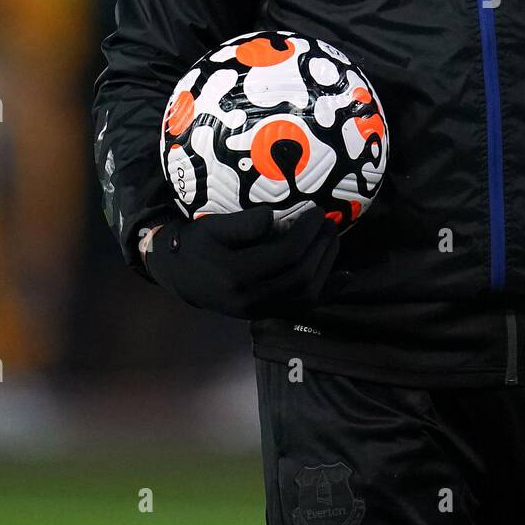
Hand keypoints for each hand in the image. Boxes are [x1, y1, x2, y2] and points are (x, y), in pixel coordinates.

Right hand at [140, 202, 340, 319]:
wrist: (180, 275)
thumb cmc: (197, 244)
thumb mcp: (214, 226)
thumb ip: (244, 223)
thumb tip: (275, 218)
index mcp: (237, 275)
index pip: (287, 254)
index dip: (308, 231)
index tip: (317, 210)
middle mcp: (251, 300)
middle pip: (302, 275)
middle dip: (322, 246)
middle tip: (329, 222)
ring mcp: (260, 311)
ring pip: (307, 295)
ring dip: (327, 265)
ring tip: (332, 239)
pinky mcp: (266, 314)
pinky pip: (303, 307)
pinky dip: (327, 291)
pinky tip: (345, 277)